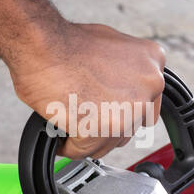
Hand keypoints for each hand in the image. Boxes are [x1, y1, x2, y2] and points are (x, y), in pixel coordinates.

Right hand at [10, 22, 165, 159]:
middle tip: (85, 114)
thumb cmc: (66, 43)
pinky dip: (70, 146)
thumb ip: (125, 70)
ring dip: (89, 138)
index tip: (108, 109)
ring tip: (70, 123)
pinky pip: (84, 151)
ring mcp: (128, 111)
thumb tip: (120, 86)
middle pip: (130, 126)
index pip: (147, 103)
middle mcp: (148, 87)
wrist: (40, 45)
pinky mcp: (101, 131)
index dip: (122, 108)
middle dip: (106, 125)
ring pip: (108, 142)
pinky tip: (60, 133)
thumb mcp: (111, 45)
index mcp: (153, 63)